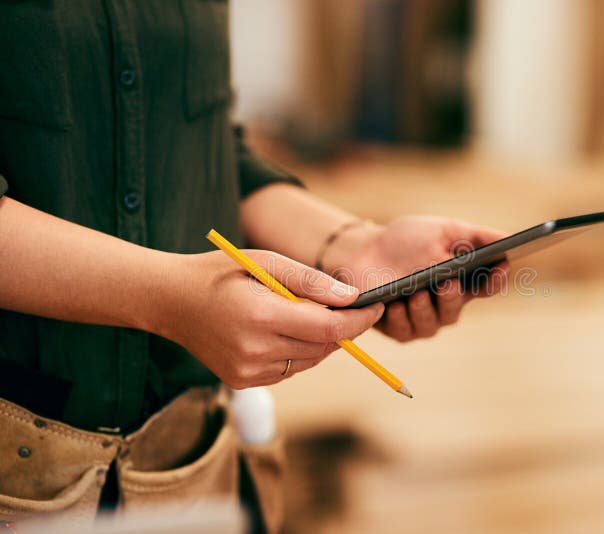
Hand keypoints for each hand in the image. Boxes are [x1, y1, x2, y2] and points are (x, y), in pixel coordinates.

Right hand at [153, 250, 383, 387]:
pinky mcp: (245, 381)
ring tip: (306, 313)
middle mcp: (256, 351)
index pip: (329, 329)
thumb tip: (351, 299)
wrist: (170, 301)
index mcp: (261, 317)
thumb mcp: (265, 262)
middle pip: (324, 347)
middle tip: (345, 305)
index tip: (376, 307)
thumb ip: (310, 282)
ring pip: (311, 360)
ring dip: (321, 340)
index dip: (359, 321)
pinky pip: (291, 369)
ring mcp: (249, 371)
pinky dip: (299, 350)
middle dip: (343, 327)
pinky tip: (282, 329)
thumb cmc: (221, 272)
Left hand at [325, 216, 508, 341]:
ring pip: (431, 324)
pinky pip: (404, 330)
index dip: (496, 279)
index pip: (487, 286)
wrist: (365, 250)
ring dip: (425, 309)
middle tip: (447, 281)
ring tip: (417, 292)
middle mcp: (446, 305)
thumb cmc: (408, 240)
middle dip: (452, 296)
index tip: (501, 265)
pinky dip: (400, 318)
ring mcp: (423, 320)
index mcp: (463, 281)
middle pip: (456, 308)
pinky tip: (395, 304)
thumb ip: (475, 236)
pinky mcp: (399, 329)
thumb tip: (509, 238)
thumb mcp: (443, 231)